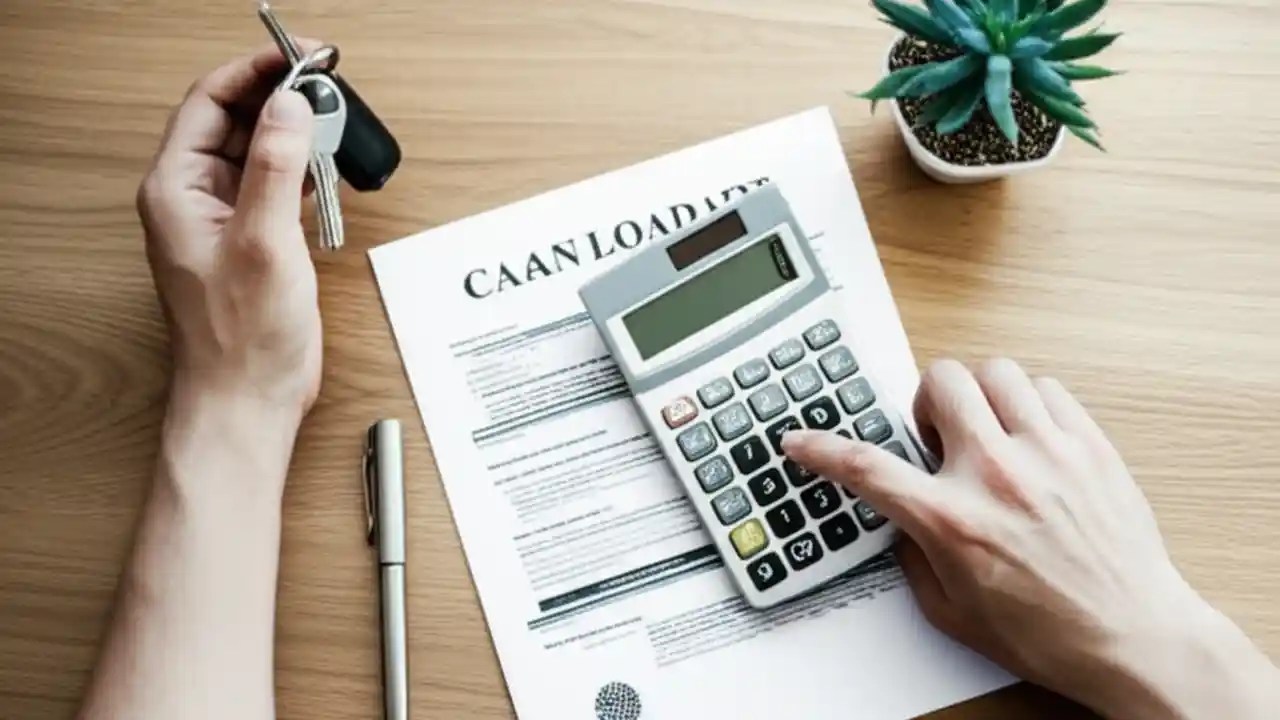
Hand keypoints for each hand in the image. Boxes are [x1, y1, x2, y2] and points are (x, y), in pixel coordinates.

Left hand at [137, 43, 322, 417]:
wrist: (248, 397)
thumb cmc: (240, 337)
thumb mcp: (263, 242)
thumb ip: (276, 168)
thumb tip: (289, 105)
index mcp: (176, 190)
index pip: (209, 103)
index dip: (253, 71)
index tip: (298, 56)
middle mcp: (195, 199)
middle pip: (233, 120)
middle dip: (278, 96)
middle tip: (325, 82)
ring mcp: (225, 220)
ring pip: (256, 150)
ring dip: (293, 131)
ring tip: (331, 118)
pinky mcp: (255, 241)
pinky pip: (274, 185)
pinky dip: (301, 168)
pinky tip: (327, 165)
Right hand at [782, 359, 1277, 718]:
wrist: (1131, 637)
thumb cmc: (1049, 632)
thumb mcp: (950, 610)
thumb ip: (913, 554)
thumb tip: (901, 518)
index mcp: (952, 521)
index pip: (867, 467)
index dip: (822, 449)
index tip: (801, 441)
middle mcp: (996, 476)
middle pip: (938, 382)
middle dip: (924, 402)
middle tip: (935, 434)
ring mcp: (1048, 454)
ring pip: (993, 370)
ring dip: (978, 394)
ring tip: (985, 429)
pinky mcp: (1090, 446)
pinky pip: (1047, 388)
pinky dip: (1028, 403)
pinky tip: (1029, 436)